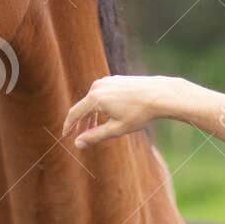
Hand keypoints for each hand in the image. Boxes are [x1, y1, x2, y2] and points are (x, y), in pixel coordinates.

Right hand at [63, 75, 177, 147]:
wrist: (159, 94)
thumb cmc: (139, 113)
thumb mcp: (116, 129)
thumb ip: (94, 136)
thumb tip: (78, 144)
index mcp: (95, 98)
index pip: (74, 113)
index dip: (68, 126)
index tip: (65, 135)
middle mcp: (97, 86)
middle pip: (83, 107)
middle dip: (81, 123)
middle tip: (80, 137)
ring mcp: (106, 81)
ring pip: (92, 100)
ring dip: (90, 115)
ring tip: (93, 129)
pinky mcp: (114, 80)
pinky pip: (101, 95)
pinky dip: (99, 106)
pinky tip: (106, 116)